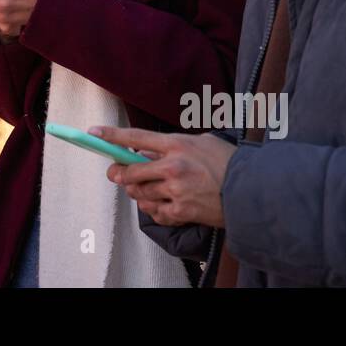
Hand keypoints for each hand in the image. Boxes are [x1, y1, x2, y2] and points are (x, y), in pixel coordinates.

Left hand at [91, 126, 236, 227]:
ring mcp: (176, 191)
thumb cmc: (228, 162)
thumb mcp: (200, 142)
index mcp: (177, 144)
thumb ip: (171, 145)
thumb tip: (144, 151)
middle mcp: (173, 167)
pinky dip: (153, 208)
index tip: (93, 133)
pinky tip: (162, 203)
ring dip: (137, 192)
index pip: (136, 138)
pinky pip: (155, 212)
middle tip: (116, 174)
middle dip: (119, 174)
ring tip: (145, 188)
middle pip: (130, 172)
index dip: (111, 136)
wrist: (252, 190)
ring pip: (140, 193)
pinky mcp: (181, 212)